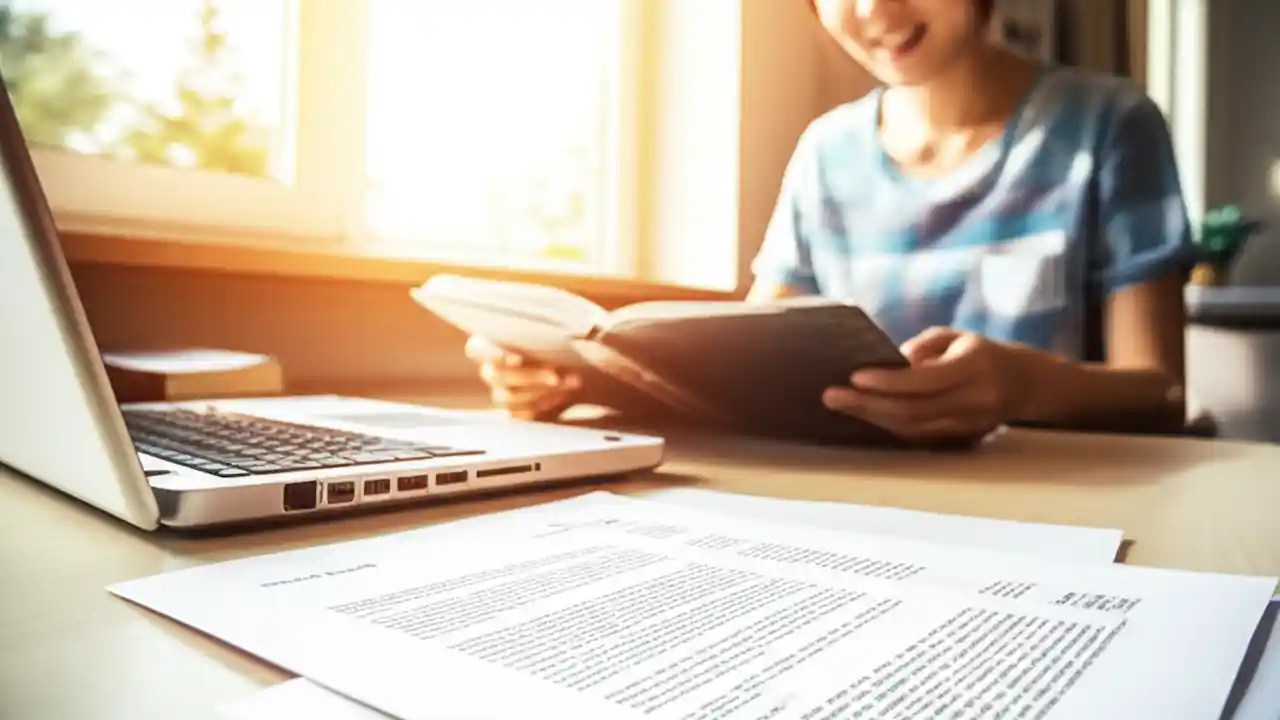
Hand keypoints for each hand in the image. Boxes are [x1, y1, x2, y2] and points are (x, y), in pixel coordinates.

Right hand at [464, 335, 581, 420]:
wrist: (570, 368)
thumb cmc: (554, 340)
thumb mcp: (549, 331)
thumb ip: (543, 330)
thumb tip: (559, 332)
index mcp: (488, 343)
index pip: (477, 350)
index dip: (493, 354)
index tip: (517, 359)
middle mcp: (489, 369)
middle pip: (496, 376)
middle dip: (530, 376)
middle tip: (556, 375)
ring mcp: (499, 392)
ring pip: (509, 396)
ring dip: (542, 390)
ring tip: (571, 382)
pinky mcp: (514, 411)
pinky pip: (519, 414)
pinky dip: (542, 405)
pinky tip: (562, 394)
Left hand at [821, 327, 1023, 444]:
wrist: (1025, 384)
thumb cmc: (980, 353)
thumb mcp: (955, 337)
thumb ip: (922, 348)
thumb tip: (888, 364)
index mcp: (975, 367)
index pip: (925, 380)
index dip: (888, 382)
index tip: (855, 376)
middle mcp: (974, 400)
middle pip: (913, 410)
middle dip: (868, 404)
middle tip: (831, 396)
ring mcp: (968, 425)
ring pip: (912, 428)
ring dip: (872, 417)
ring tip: (840, 403)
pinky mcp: (961, 439)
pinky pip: (917, 436)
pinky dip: (888, 425)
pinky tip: (865, 414)